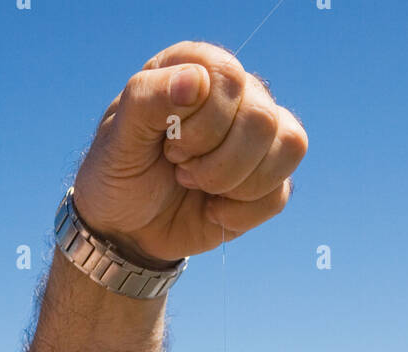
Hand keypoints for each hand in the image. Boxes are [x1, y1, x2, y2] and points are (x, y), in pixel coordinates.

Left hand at [72, 40, 307, 268]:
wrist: (124, 226)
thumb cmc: (119, 173)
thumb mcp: (118, 137)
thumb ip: (148, 98)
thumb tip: (196, 81)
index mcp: (197, 68)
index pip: (229, 79)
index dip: (203, 124)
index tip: (168, 145)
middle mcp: (235, 96)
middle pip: (262, 119)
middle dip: (218, 161)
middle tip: (181, 169)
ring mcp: (255, 139)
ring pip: (288, 147)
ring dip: (235, 183)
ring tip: (199, 186)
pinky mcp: (266, 181)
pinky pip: (280, 192)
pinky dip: (242, 212)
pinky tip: (213, 210)